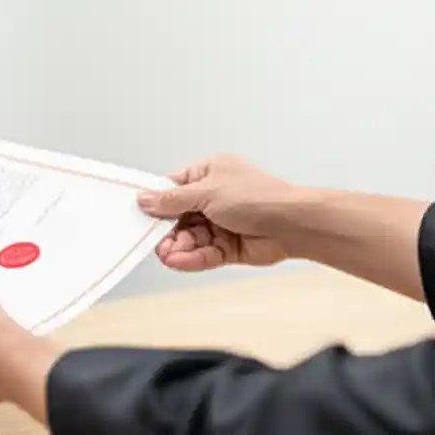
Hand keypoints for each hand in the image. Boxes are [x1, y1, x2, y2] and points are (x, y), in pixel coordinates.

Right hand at [138, 155, 303, 270]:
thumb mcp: (207, 192)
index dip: (158, 202)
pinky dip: (191, 258)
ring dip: (178, 248)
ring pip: (191, 238)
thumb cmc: (258, 197)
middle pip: (180, 217)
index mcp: (210, 173)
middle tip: (155, 242)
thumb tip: (145, 199)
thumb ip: (173, 199)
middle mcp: (215, 197)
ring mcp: (222, 223)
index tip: (141, 215)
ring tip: (167, 255)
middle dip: (168, 231)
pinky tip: (179, 261)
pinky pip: (204, 253)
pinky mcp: (229, 246)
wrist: (292, 224)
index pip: (174, 187)